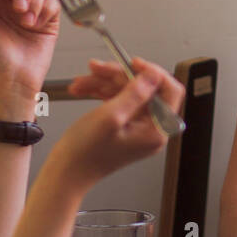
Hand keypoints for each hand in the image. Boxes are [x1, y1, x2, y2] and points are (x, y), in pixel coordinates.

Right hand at [50, 57, 184, 191]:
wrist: (66, 173)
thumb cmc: (85, 154)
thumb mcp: (111, 116)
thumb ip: (136, 93)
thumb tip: (154, 75)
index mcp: (156, 131)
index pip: (171, 91)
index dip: (154, 73)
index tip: (133, 63)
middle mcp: (151, 129)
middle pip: (144, 88)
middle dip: (118, 75)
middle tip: (98, 68)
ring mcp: (137, 127)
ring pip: (127, 90)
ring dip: (103, 82)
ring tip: (82, 81)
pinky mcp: (123, 125)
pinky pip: (117, 99)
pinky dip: (100, 92)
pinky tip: (83, 89)